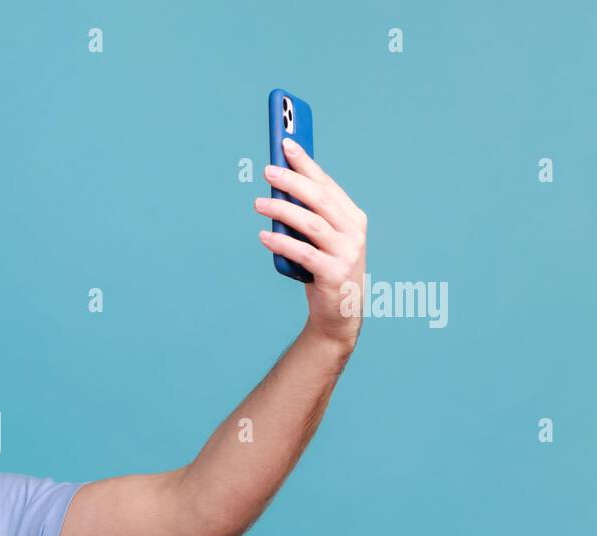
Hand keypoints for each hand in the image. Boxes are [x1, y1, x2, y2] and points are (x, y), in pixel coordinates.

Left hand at [255, 140, 366, 350]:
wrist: (339, 315)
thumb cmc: (324, 271)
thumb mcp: (320, 240)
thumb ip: (307, 217)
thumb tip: (277, 188)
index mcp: (352, 218)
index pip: (327, 184)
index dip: (306, 163)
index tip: (287, 143)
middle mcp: (354, 232)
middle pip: (320, 199)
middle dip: (293, 181)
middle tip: (267, 171)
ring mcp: (346, 253)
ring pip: (312, 224)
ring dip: (282, 210)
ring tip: (258, 204)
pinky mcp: (334, 274)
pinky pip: (305, 253)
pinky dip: (283, 243)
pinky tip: (264, 236)